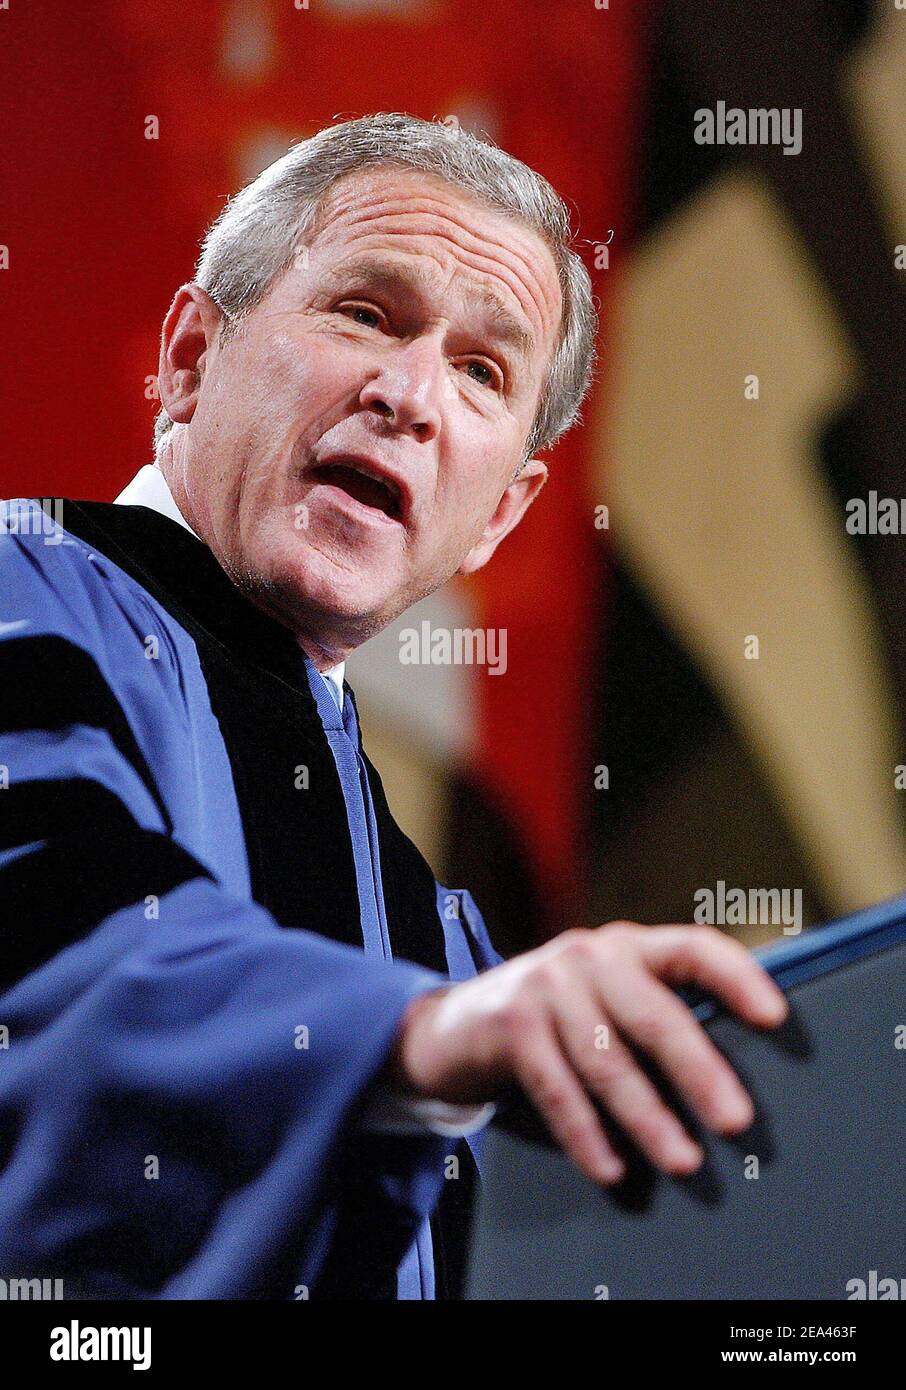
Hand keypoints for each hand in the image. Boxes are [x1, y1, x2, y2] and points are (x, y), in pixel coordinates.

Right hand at [385, 922, 787, 1185]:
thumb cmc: (555, 1018)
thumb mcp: (603, 998)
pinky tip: (610, 1166)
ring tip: (680, 1159)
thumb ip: (653, 1012)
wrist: (455, 1025)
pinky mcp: (513, 1026)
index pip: (692, 947)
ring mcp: (546, 987)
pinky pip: (559, 1090)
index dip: (737, 978)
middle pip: (655, 1015)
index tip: (775, 1017)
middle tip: (734, 1119)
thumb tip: (728, 1074)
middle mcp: (589, 956)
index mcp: (626, 946)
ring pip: (608, 1061)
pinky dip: (587, 1134)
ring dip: (647, 1118)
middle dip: (698, 1071)